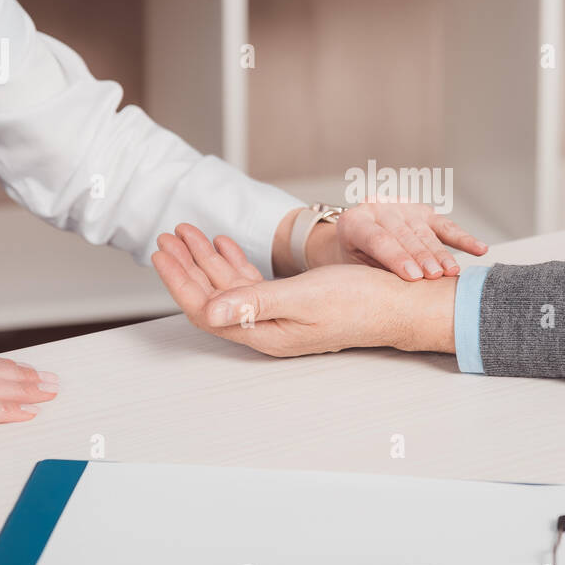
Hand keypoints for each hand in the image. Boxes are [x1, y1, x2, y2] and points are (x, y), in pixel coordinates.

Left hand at [154, 224, 456, 356]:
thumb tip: (210, 311)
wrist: (402, 303)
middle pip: (213, 297)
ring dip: (208, 259)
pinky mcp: (295, 304)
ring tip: (189, 232)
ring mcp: (281, 317)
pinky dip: (235, 262)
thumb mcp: (305, 296)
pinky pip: (253, 283)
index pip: (207, 309)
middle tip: (169, 235)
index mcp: (266, 331)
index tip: (162, 252)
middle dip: (187, 265)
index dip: (180, 281)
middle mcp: (268, 327)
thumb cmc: (362, 301)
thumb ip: (255, 302)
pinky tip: (226, 244)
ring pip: (231, 287)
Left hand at [273, 202, 486, 280]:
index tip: (414, 277)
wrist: (347, 244)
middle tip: (437, 277)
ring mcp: (401, 207)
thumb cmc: (348, 264)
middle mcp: (377, 208)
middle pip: (404, 234)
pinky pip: (444, 225)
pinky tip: (479, 249)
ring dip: (441, 253)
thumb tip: (396, 294)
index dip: (397, 258)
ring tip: (452, 272)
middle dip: (422, 257)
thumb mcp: (349, 270)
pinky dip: (462, 238)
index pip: (379, 239)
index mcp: (353, 222)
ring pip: (425, 230)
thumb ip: (371, 273)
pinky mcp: (421, 211)